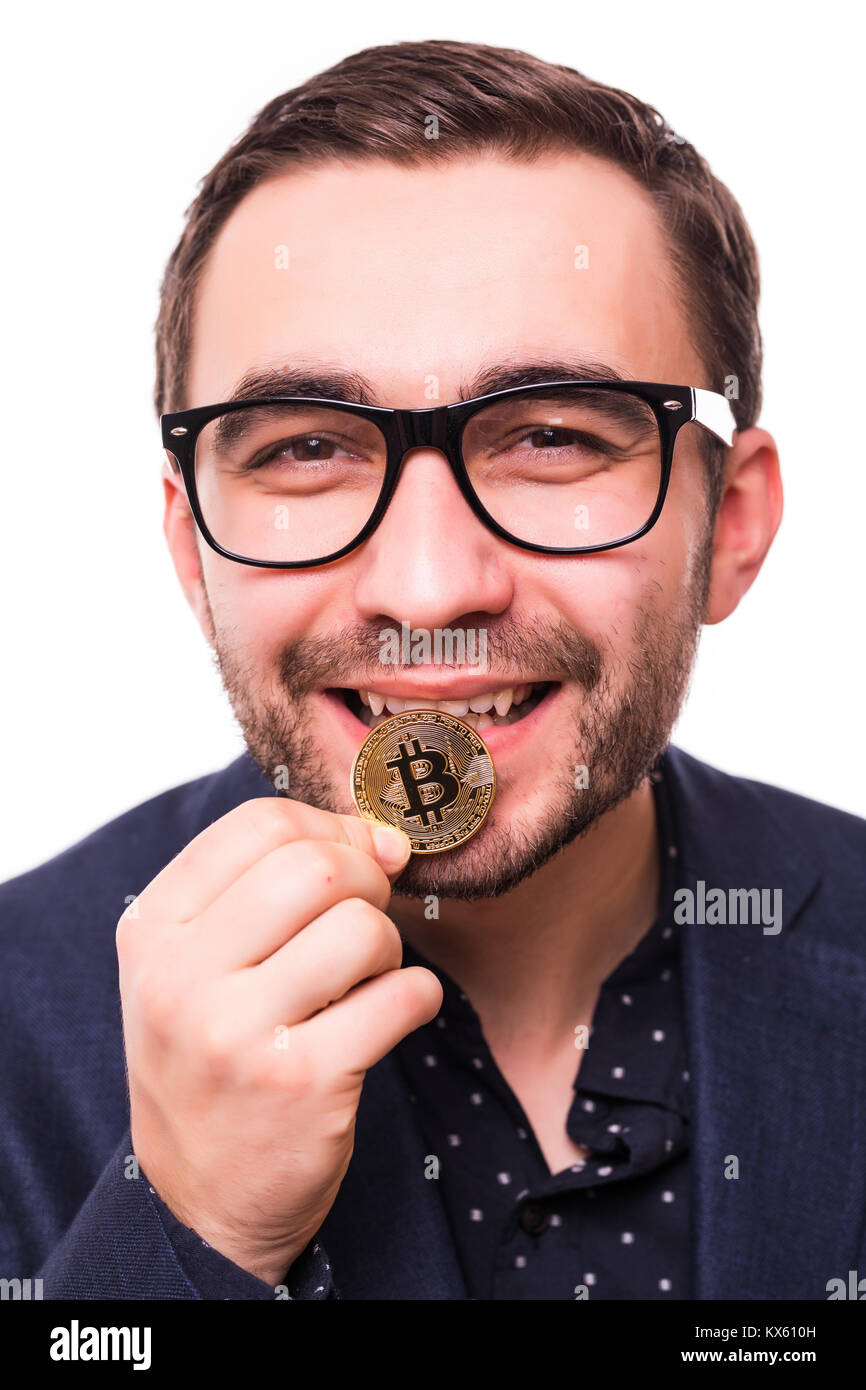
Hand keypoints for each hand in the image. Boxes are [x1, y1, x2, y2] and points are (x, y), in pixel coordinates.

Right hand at [116, 798, 441, 1286]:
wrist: (198, 1200)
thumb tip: (386, 839)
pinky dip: (417, 997)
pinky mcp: (302, 1083)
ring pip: (362, 928)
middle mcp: (180, 978)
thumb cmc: (214, 1059)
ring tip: (366, 980)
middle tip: (366, 922)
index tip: (354, 858)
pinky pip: (403, 996)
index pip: (259, 826)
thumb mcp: (199, 966)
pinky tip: (388, 1018)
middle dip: (367, 881)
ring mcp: (236, 1034)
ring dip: (388, 947)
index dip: (328, 828)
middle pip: (316, 866)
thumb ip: (272, 889)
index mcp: (151, 931)